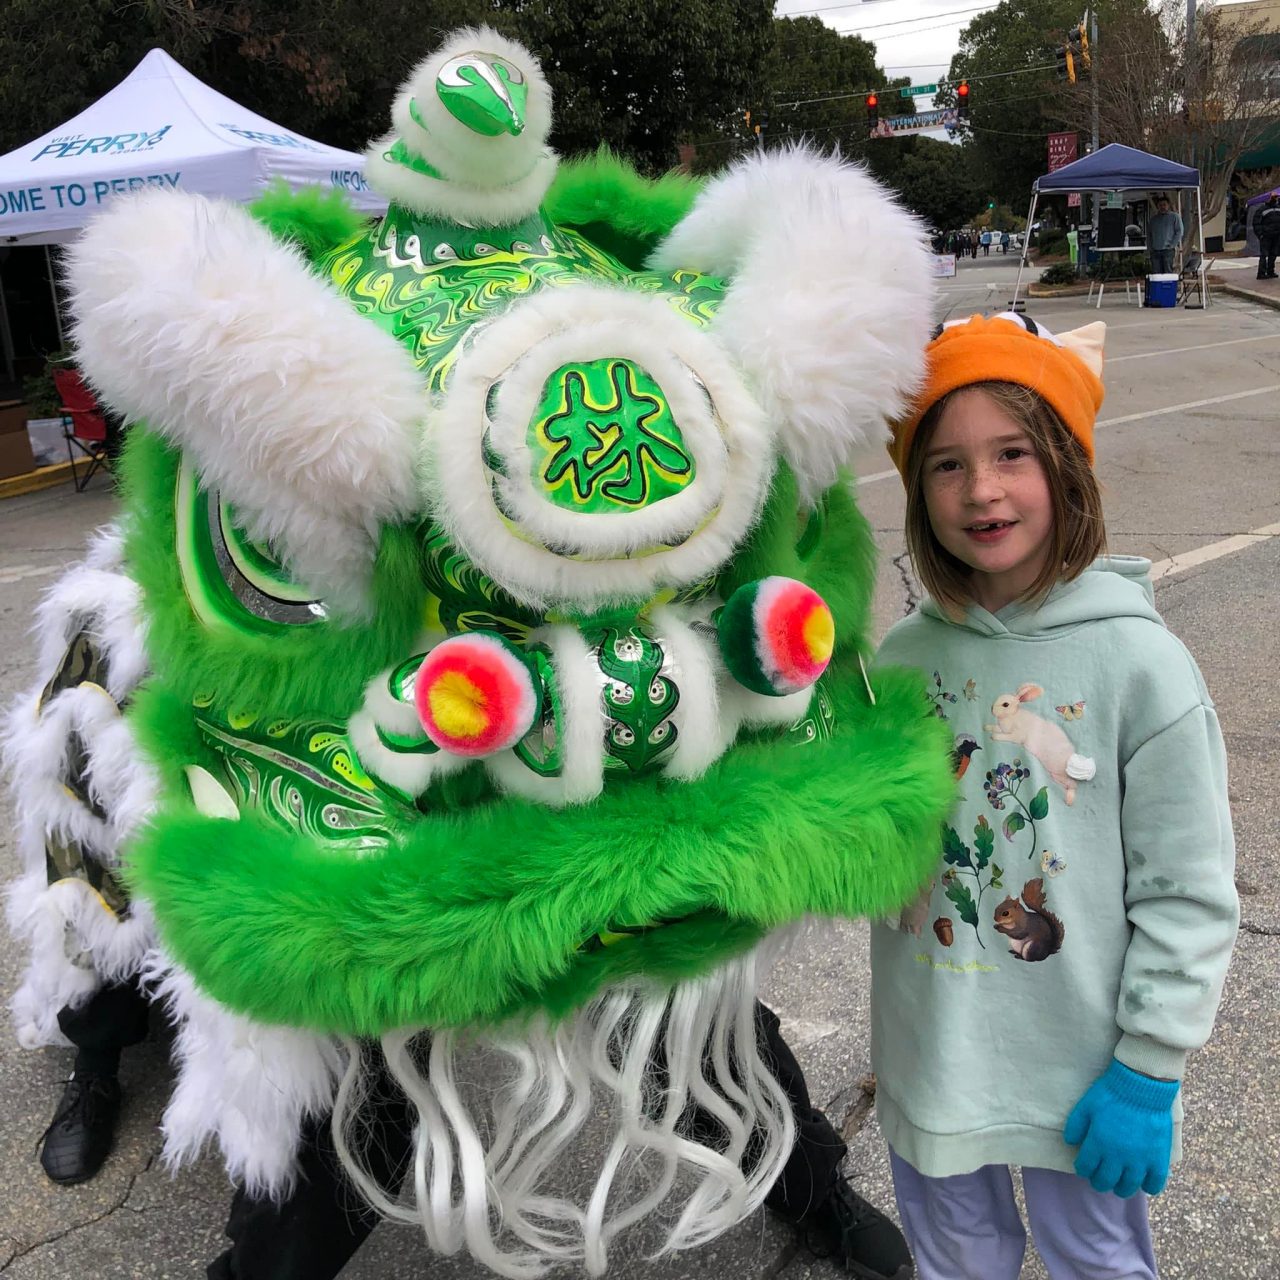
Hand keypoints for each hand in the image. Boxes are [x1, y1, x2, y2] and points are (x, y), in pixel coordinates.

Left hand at [1063, 1059, 1178, 1197]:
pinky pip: (1154, 1185)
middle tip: (1099, 1178)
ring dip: (1120, 1188)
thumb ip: (1075, 1126)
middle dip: (1099, 1182)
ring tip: (1119, 1183)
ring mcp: (1139, 1161)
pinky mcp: (1158, 1160)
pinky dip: (1147, 1187)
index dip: (1082, 1169)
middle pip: (1105, 1181)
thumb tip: (1069, 1142)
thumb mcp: (1086, 1106)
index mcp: (1098, 1143)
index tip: (1084, 1167)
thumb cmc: (1111, 1094)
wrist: (1142, 1087)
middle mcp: (1117, 1157)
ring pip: (1128, 1187)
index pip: (1085, 1168)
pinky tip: (1143, 1181)